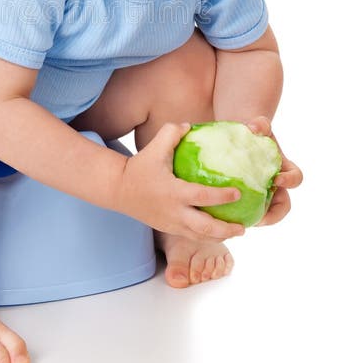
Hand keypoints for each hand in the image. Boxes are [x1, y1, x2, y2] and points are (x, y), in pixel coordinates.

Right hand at [115, 122, 245, 240]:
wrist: (118, 189)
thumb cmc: (139, 166)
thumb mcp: (155, 147)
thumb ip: (172, 132)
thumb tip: (191, 126)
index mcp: (174, 192)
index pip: (203, 197)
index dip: (222, 197)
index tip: (239, 193)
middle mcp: (174, 212)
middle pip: (205, 228)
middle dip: (226, 230)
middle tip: (244, 227)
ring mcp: (171, 224)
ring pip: (199, 237)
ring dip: (220, 237)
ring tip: (237, 232)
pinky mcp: (168, 229)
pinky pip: (191, 236)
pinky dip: (207, 236)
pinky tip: (219, 232)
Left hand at [246, 116, 302, 226]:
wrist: (239, 138)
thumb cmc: (252, 132)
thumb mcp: (258, 126)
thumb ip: (260, 124)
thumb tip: (253, 128)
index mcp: (283, 169)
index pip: (296, 178)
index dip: (290, 181)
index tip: (277, 179)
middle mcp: (276, 185)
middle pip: (283, 206)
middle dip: (274, 215)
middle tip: (260, 218)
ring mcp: (262, 195)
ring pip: (264, 215)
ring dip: (254, 220)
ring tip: (239, 223)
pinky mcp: (246, 200)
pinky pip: (245, 212)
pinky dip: (236, 216)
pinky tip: (221, 216)